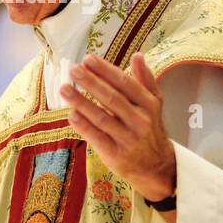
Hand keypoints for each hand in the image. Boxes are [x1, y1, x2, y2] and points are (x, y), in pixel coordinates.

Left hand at [60, 52, 176, 205]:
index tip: (88, 59)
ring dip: (81, 102)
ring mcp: (128, 139)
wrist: (157, 166)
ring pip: (102, 118)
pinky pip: (97, 138)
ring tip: (64, 88)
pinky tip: (71, 114)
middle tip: (74, 69)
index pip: (125, 83)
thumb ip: (145, 80)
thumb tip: (137, 55)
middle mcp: (140, 121)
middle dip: (91, 82)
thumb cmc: (149, 129)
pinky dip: (83, 126)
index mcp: (149, 104)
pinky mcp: (116, 154)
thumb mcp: (154, 104)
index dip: (106, 70)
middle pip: (112, 99)